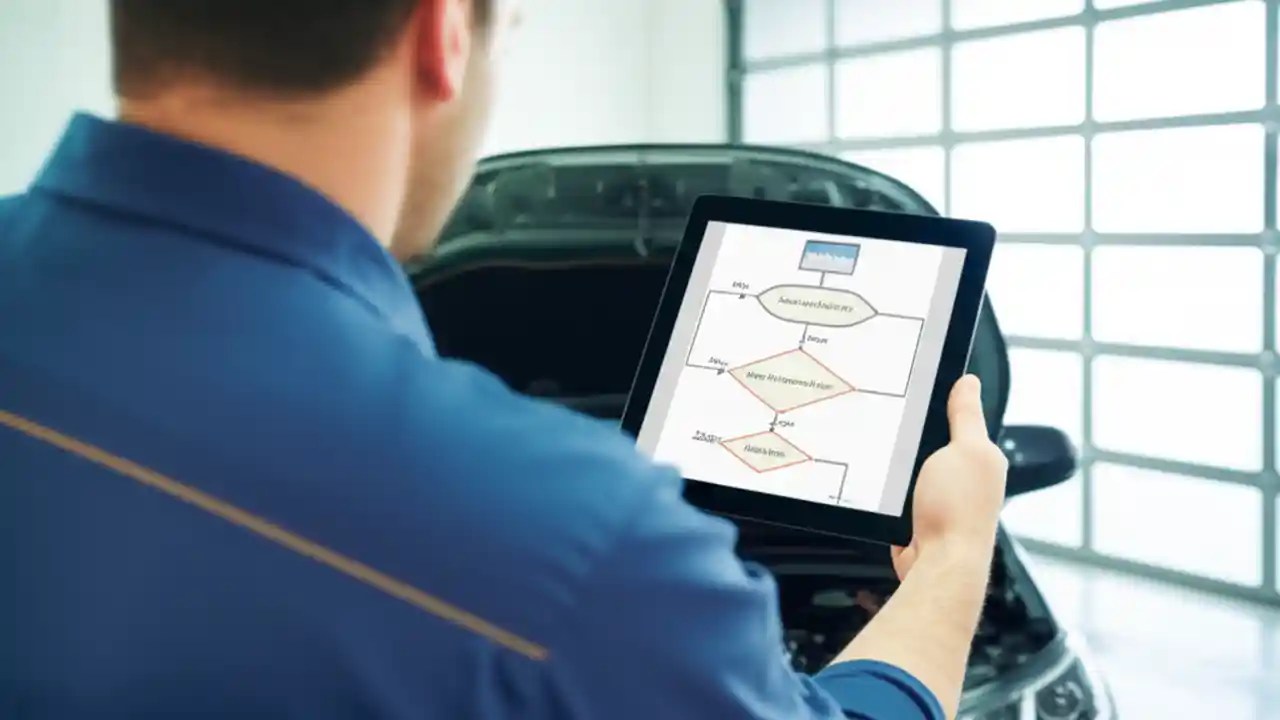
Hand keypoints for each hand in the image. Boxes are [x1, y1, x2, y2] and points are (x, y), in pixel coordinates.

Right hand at [891, 374, 1007, 580]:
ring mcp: (941, 503)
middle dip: (912, 439)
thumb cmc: (957, 510)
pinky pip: (896, 495)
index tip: (912, 391)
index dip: (938, 406)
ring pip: (911, 470)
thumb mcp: (965, 448)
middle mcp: (966, 481)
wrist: (938, 565)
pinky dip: (887, 492)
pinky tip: (876, 484)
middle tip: (890, 424)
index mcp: (983, 459)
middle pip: (931, 446)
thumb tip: (969, 382)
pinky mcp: (917, 521)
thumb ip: (966, 415)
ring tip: (879, 454)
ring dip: (897, 467)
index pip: (960, 421)